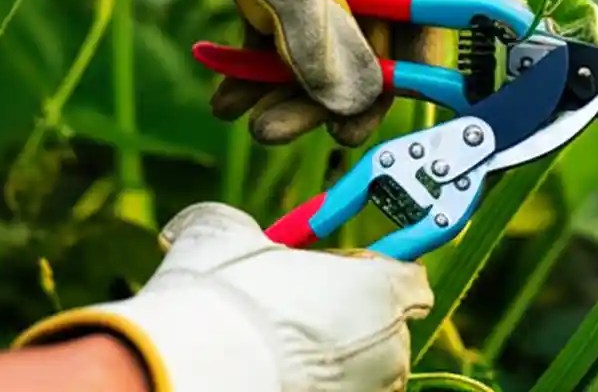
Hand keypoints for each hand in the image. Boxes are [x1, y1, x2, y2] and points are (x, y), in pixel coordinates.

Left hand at [0, 0, 436, 144]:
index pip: (418, 2)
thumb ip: (323, 46)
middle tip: (307, 132)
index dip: (415, 54)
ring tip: (248, 122)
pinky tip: (228, 100)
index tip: (400, 100)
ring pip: (316, 45)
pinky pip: (280, 36)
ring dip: (285, 90)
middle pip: (362, 36)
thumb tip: (350, 105)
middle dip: (328, 89)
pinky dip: (258, 69)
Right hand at [15, 203, 432, 391]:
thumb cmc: (219, 300)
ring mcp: (368, 390)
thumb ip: (242, 227)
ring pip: (361, 367)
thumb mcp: (224, 235)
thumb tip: (210, 223)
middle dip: (348, 314)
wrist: (184, 373)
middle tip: (295, 305)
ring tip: (275, 346)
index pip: (412, 277)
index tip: (346, 268)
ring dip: (332, 356)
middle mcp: (389, 346)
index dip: (376, 268)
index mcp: (380, 290)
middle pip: (385, 323)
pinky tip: (271, 373)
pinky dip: (314, 383)